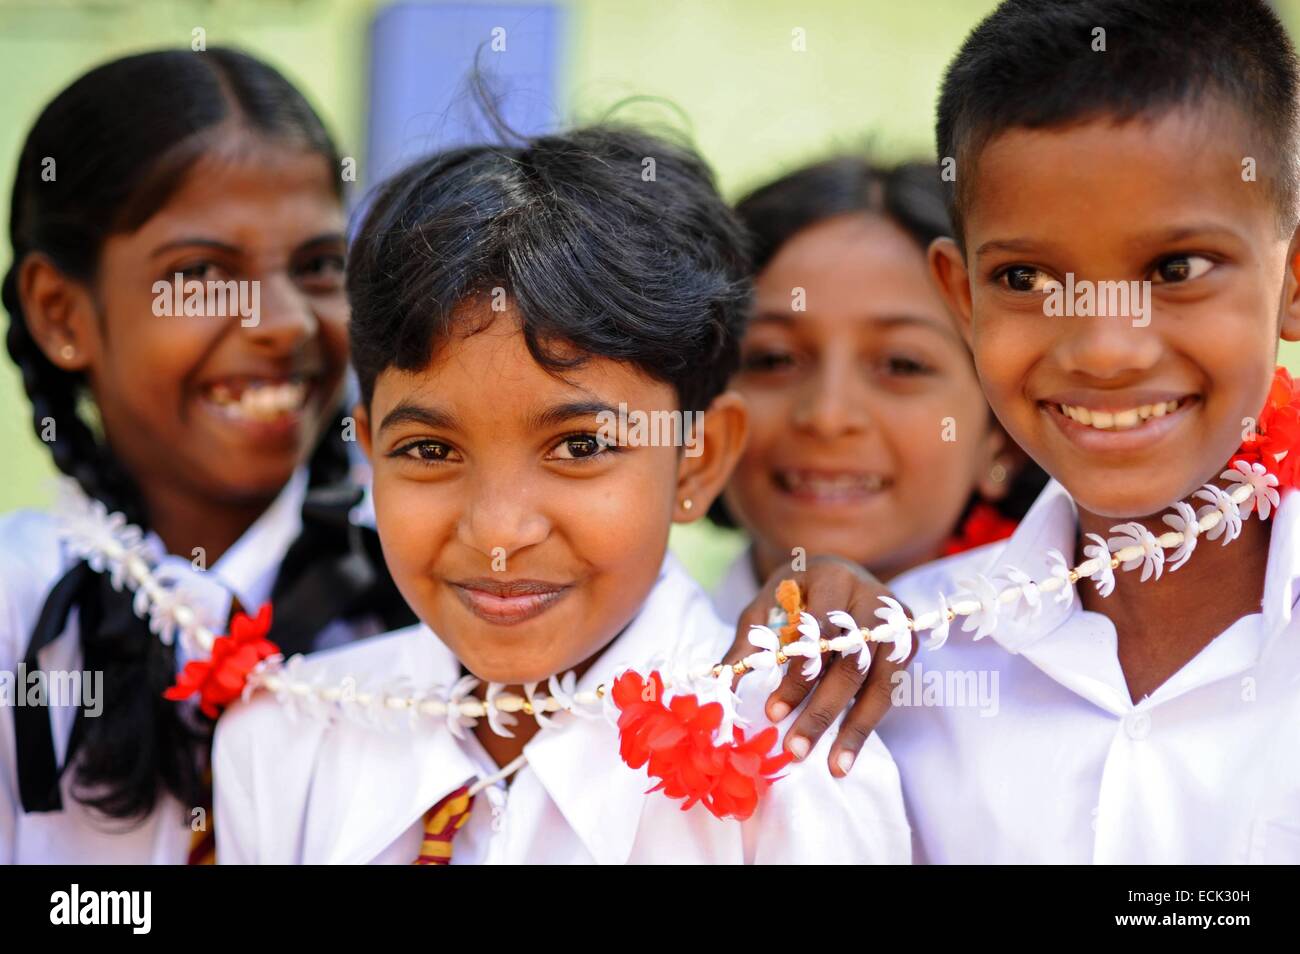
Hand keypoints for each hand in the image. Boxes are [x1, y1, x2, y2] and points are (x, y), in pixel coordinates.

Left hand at [722, 554, 913, 777]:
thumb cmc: (794, 594)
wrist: (836, 575)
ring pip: (879, 681)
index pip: (817, 633)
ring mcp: (896, 621)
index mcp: (831, 578)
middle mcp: (871, 596)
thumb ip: (748, 644)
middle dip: (822, 710)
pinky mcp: (909, 642)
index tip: (773, 713)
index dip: (797, 676)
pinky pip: (891, 689)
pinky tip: (849, 753)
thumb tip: (722, 684)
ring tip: (834, 766)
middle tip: (796, 749)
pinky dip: (868, 723)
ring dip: (854, 728)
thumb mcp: (764, 608)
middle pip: (851, 661)